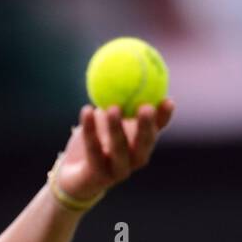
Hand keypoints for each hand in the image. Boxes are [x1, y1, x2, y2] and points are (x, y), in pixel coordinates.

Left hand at [53, 99, 174, 201]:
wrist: (74, 178)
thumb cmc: (94, 142)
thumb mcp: (104, 119)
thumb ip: (116, 99)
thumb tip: (123, 64)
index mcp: (140, 144)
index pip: (157, 130)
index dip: (164, 117)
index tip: (168, 100)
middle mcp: (133, 160)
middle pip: (144, 144)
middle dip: (147, 126)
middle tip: (146, 107)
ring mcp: (117, 171)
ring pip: (120, 150)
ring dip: (117, 129)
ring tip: (114, 108)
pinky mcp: (98, 176)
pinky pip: (93, 151)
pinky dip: (90, 130)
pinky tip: (86, 111)